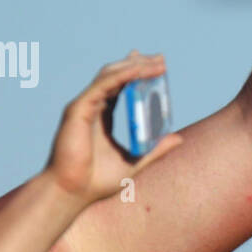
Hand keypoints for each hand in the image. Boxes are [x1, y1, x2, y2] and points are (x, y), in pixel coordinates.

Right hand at [45, 52, 182, 202]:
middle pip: (115, 77)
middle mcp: (91, 108)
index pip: (119, 88)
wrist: (73, 193)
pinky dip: (122, 76)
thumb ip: (155, 149)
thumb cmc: (96, 182)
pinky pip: (103, 85)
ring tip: (157, 63)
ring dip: (134, 67)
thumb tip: (179, 138)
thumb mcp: (135, 161)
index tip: (155, 66)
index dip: (135, 74)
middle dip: (138, 64)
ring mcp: (83, 107)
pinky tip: (139, 71)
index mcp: (101, 118)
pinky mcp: (78, 109)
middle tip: (161, 59)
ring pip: (109, 76)